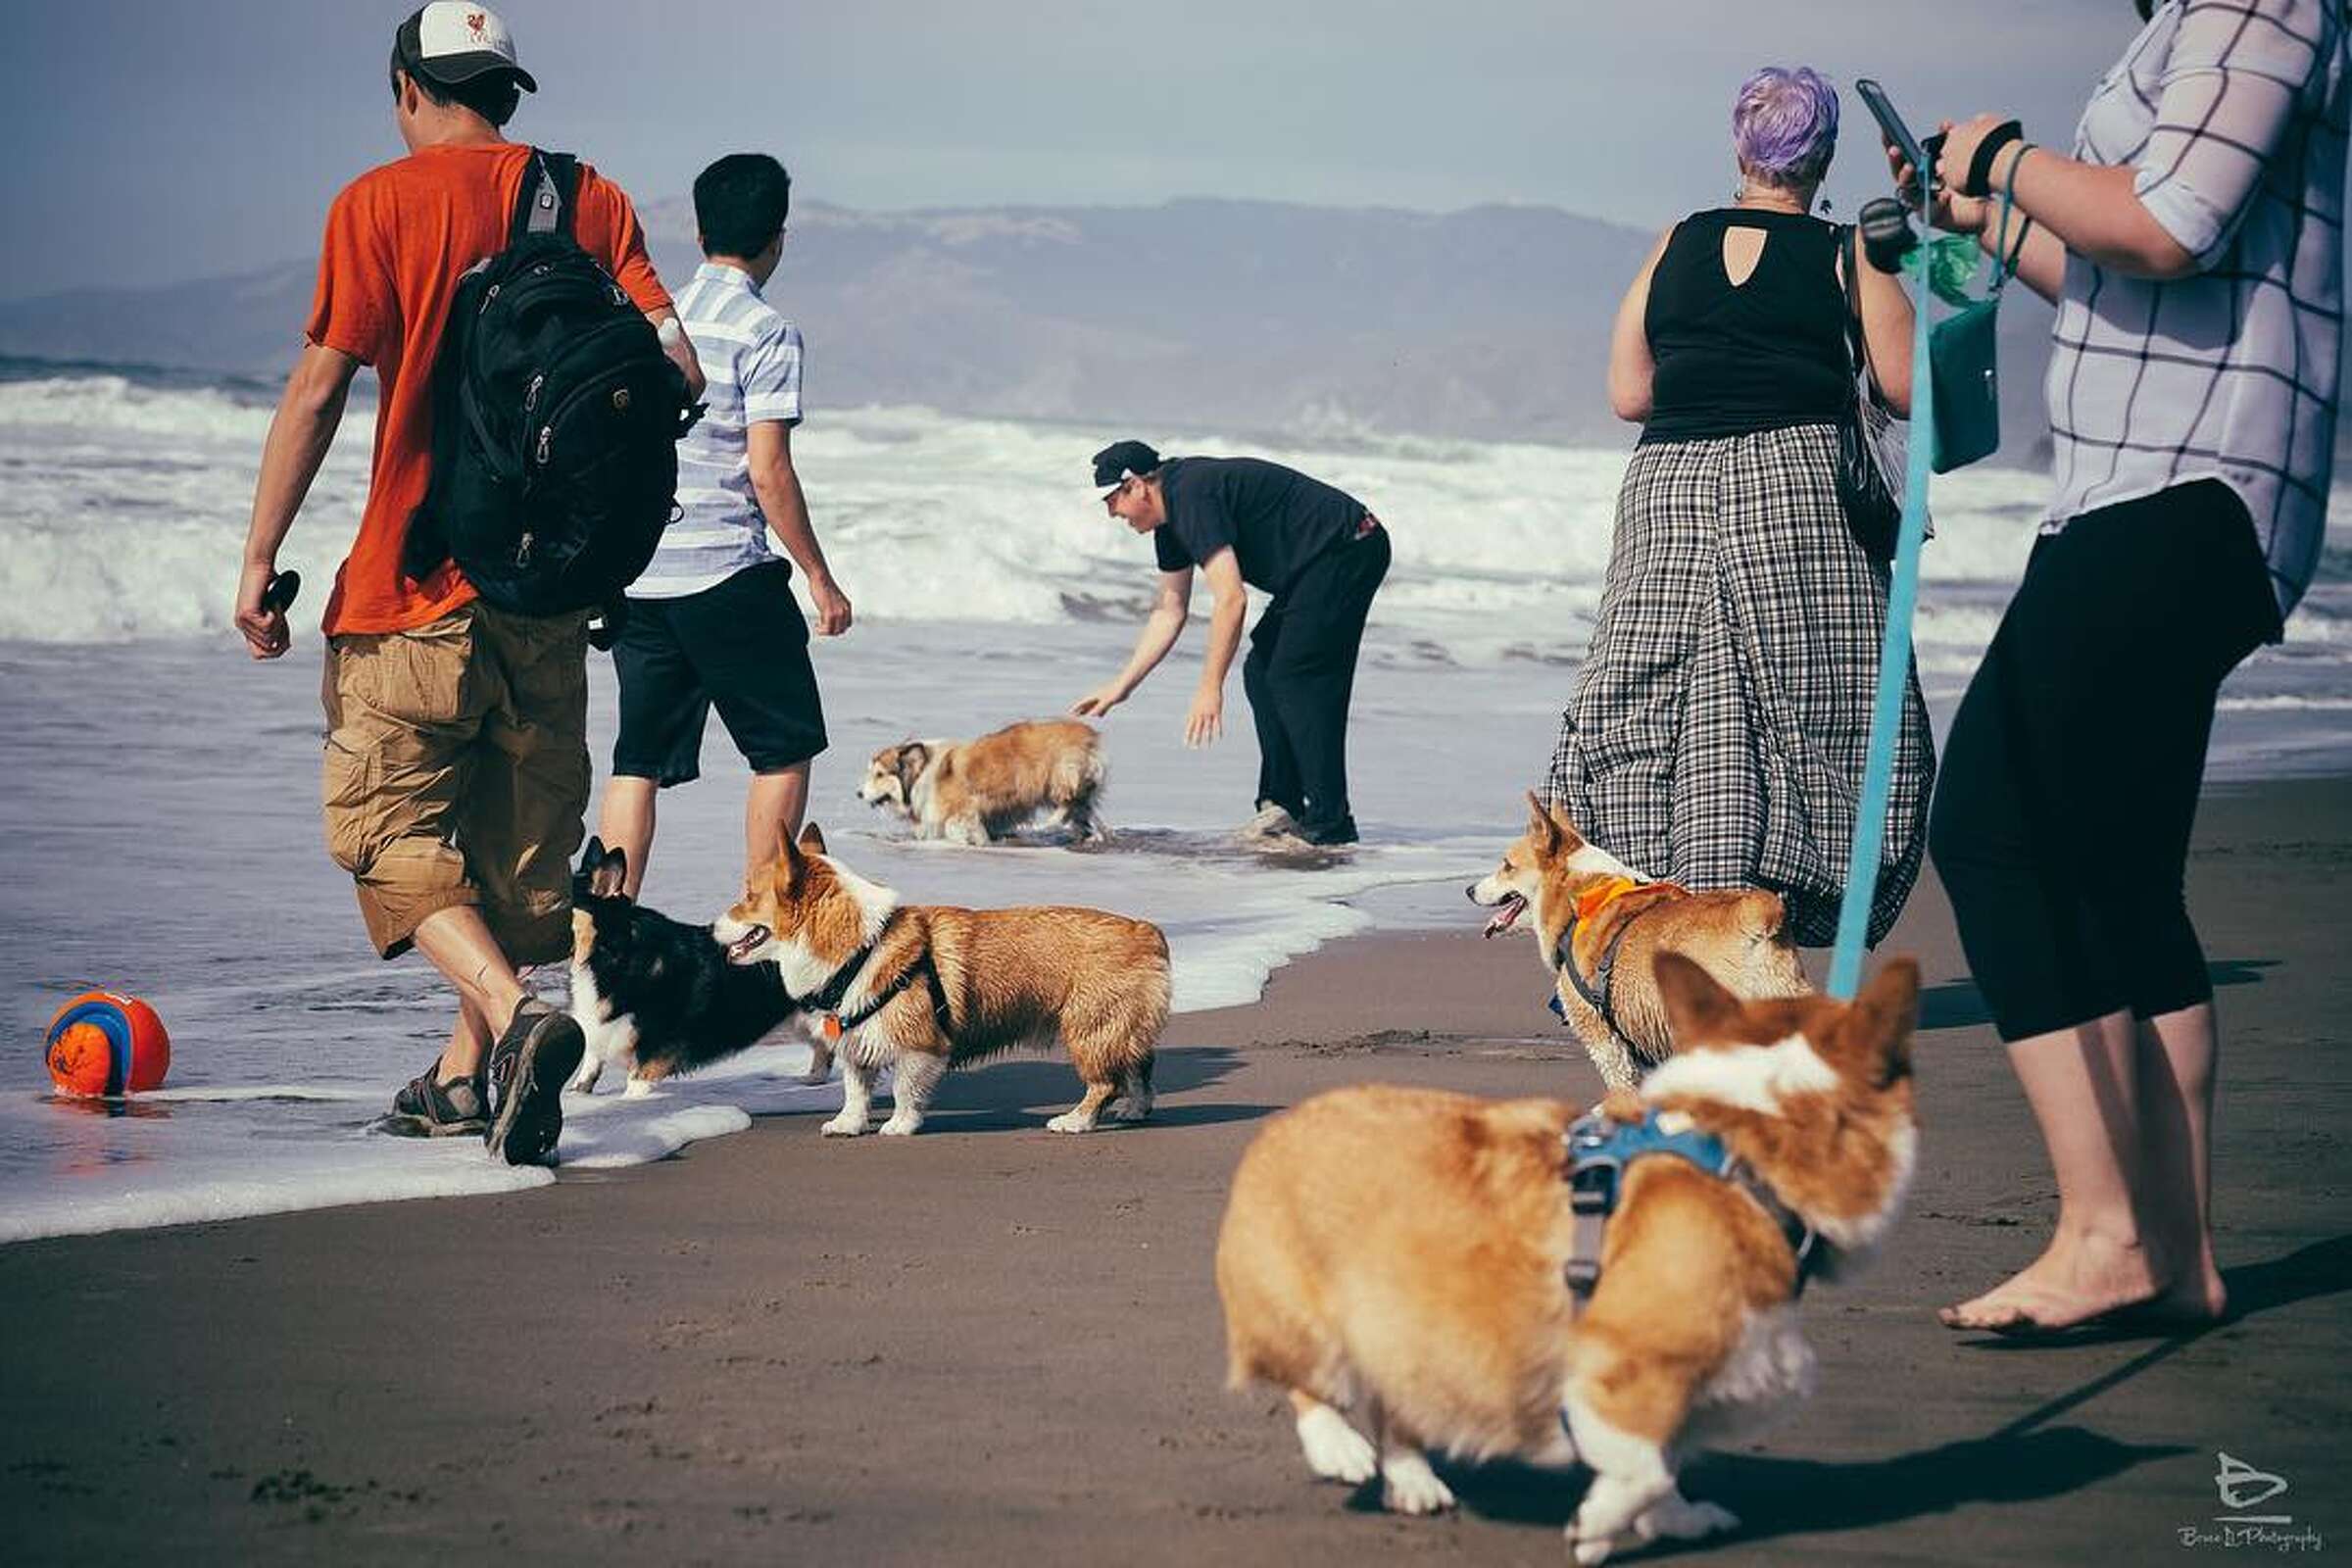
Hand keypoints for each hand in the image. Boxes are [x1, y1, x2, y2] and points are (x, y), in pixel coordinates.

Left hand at [234, 558, 289, 659]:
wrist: (259, 566)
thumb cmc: (268, 583)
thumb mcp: (273, 610)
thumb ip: (275, 627)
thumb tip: (284, 646)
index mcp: (246, 627)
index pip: (259, 654)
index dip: (277, 650)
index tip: (287, 639)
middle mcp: (241, 626)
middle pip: (267, 648)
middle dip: (281, 636)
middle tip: (283, 618)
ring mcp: (242, 620)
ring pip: (269, 637)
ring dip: (279, 623)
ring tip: (277, 606)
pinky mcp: (246, 613)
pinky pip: (268, 626)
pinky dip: (276, 615)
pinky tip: (273, 604)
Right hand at [808, 573, 852, 635]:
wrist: (820, 577)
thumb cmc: (823, 585)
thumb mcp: (833, 598)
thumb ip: (834, 607)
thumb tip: (829, 616)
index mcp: (848, 606)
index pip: (847, 625)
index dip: (838, 627)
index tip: (828, 625)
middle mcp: (845, 610)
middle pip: (841, 630)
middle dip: (831, 631)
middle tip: (821, 627)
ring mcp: (838, 612)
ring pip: (835, 632)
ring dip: (825, 632)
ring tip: (818, 627)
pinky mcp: (830, 613)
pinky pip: (827, 629)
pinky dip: (821, 631)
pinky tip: (816, 626)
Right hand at [1071, 685, 1124, 718]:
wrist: (1124, 686)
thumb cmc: (1115, 692)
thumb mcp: (1107, 701)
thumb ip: (1100, 708)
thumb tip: (1092, 715)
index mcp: (1095, 696)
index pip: (1083, 703)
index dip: (1076, 708)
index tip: (1070, 712)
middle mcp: (1097, 697)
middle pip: (1086, 704)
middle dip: (1080, 710)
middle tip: (1073, 716)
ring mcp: (1103, 698)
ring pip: (1093, 706)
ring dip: (1088, 710)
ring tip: (1083, 715)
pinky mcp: (1109, 700)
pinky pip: (1102, 707)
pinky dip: (1099, 712)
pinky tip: (1099, 716)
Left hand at [1184, 686, 1222, 748]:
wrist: (1209, 684)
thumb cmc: (1202, 693)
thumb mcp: (1195, 704)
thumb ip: (1193, 713)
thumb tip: (1189, 721)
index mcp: (1193, 712)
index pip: (1189, 727)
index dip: (1187, 736)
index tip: (1185, 744)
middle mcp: (1200, 714)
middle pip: (1197, 729)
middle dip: (1195, 739)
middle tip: (1194, 748)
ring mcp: (1208, 713)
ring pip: (1207, 728)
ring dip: (1207, 738)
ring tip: (1207, 747)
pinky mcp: (1216, 712)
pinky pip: (1217, 724)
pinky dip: (1218, 731)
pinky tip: (1219, 738)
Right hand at [1885, 121, 1990, 236]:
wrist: (1989, 208)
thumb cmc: (1975, 186)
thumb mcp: (1962, 158)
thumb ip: (1952, 141)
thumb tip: (1944, 125)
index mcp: (1925, 171)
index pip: (1904, 157)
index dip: (1893, 144)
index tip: (1887, 131)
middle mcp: (1920, 187)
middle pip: (1899, 174)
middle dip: (1895, 161)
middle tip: (1895, 150)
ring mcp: (1923, 202)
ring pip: (1906, 191)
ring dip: (1906, 178)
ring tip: (1911, 168)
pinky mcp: (1931, 216)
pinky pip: (1927, 209)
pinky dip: (1936, 201)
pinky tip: (1945, 195)